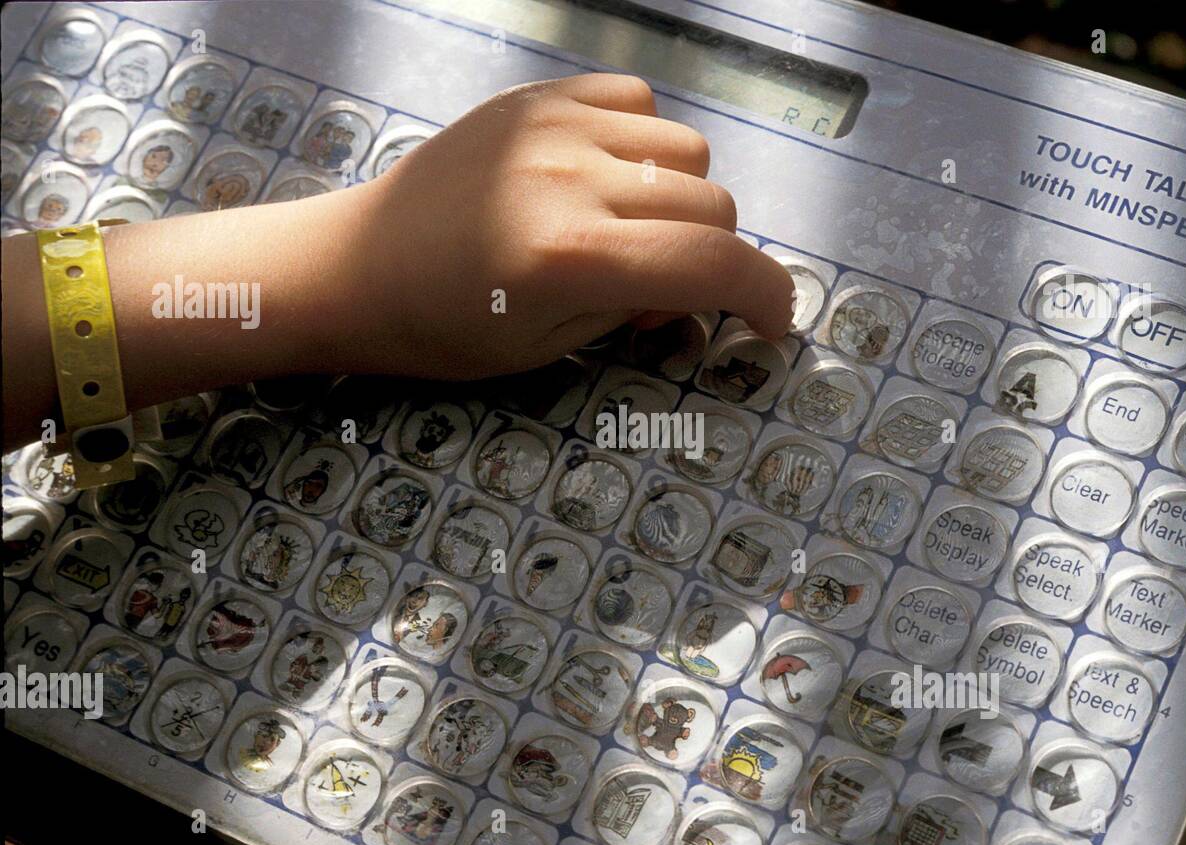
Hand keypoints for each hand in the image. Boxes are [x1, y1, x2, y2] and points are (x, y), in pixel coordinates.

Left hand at [348, 73, 795, 377]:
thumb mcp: (553, 348)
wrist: (360, 267)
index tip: (770, 322)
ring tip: (628, 231)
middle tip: (655, 293)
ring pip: (685, 149)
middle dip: (711, 257)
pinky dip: (644, 142)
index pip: (715, 263)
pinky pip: (638, 101)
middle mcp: (571, 179)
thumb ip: (639, 310)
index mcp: (571, 259)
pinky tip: (607, 177)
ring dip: (681, 200)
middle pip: (712, 202)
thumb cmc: (451, 330)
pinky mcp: (536, 99)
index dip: (767, 296)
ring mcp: (554, 126)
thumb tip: (694, 287)